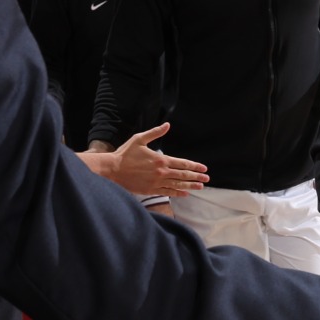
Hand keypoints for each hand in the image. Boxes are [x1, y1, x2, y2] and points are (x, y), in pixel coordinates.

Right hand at [76, 123, 209, 196]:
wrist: (112, 170)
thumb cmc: (125, 154)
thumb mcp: (139, 139)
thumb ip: (155, 133)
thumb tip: (167, 125)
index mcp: (160, 159)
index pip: (182, 163)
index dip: (194, 166)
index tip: (204, 168)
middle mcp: (161, 172)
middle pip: (183, 175)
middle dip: (196, 177)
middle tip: (207, 179)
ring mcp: (156, 182)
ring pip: (177, 185)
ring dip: (190, 186)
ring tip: (200, 187)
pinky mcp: (150, 190)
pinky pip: (167, 192)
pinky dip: (177, 193)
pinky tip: (185, 194)